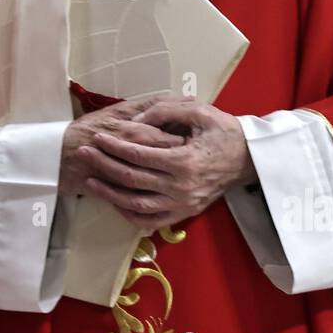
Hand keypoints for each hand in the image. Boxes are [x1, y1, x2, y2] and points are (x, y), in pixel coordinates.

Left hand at [75, 97, 249, 230]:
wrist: (248, 158)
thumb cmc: (223, 131)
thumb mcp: (200, 111)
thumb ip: (166, 110)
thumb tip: (137, 118)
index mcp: (185, 161)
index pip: (138, 155)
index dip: (114, 146)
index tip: (97, 137)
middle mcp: (181, 187)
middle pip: (132, 179)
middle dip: (104, 165)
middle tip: (84, 153)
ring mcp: (182, 204)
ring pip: (136, 204)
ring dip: (109, 193)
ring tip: (90, 181)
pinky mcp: (184, 214)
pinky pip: (150, 221)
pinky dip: (129, 214)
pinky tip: (114, 202)